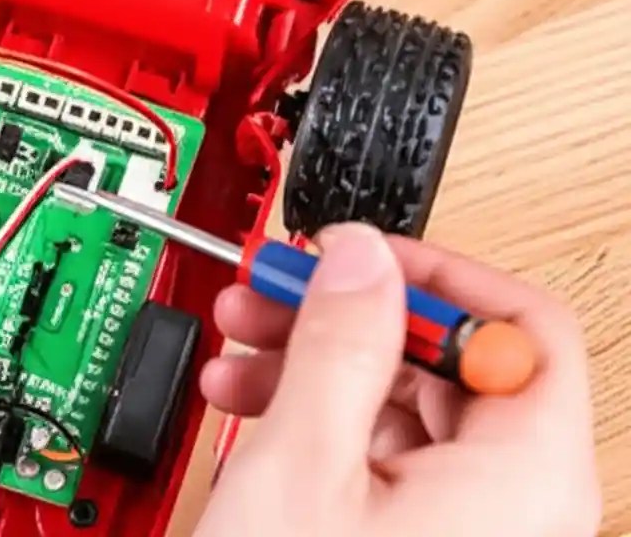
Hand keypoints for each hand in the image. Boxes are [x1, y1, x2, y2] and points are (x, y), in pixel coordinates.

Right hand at [196, 224, 600, 536]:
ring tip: (241, 355)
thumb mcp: (303, 462)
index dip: (429, 275)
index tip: (351, 257)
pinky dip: (321, 427)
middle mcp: (519, 511)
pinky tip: (253, 410)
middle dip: (349, 320)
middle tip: (274, 296)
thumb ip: (337, 340)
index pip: (519, 326)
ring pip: (410, 414)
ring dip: (320, 369)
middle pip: (454, 367)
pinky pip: (388, 466)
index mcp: (527, 481)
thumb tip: (357, 260)